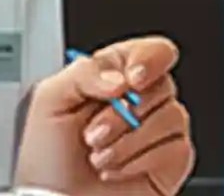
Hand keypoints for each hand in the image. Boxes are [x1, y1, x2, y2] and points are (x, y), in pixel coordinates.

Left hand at [13, 36, 193, 194]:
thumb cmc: (47, 158)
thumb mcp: (50, 100)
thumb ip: (84, 73)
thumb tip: (122, 76)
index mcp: (113, 79)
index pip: (150, 52)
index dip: (149, 59)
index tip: (130, 80)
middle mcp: (138, 102)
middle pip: (163, 85)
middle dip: (123, 113)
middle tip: (93, 133)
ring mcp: (156, 133)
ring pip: (172, 117)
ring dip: (127, 141)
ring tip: (97, 156)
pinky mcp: (169, 163)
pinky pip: (176, 149)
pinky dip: (139, 161)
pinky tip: (114, 171)